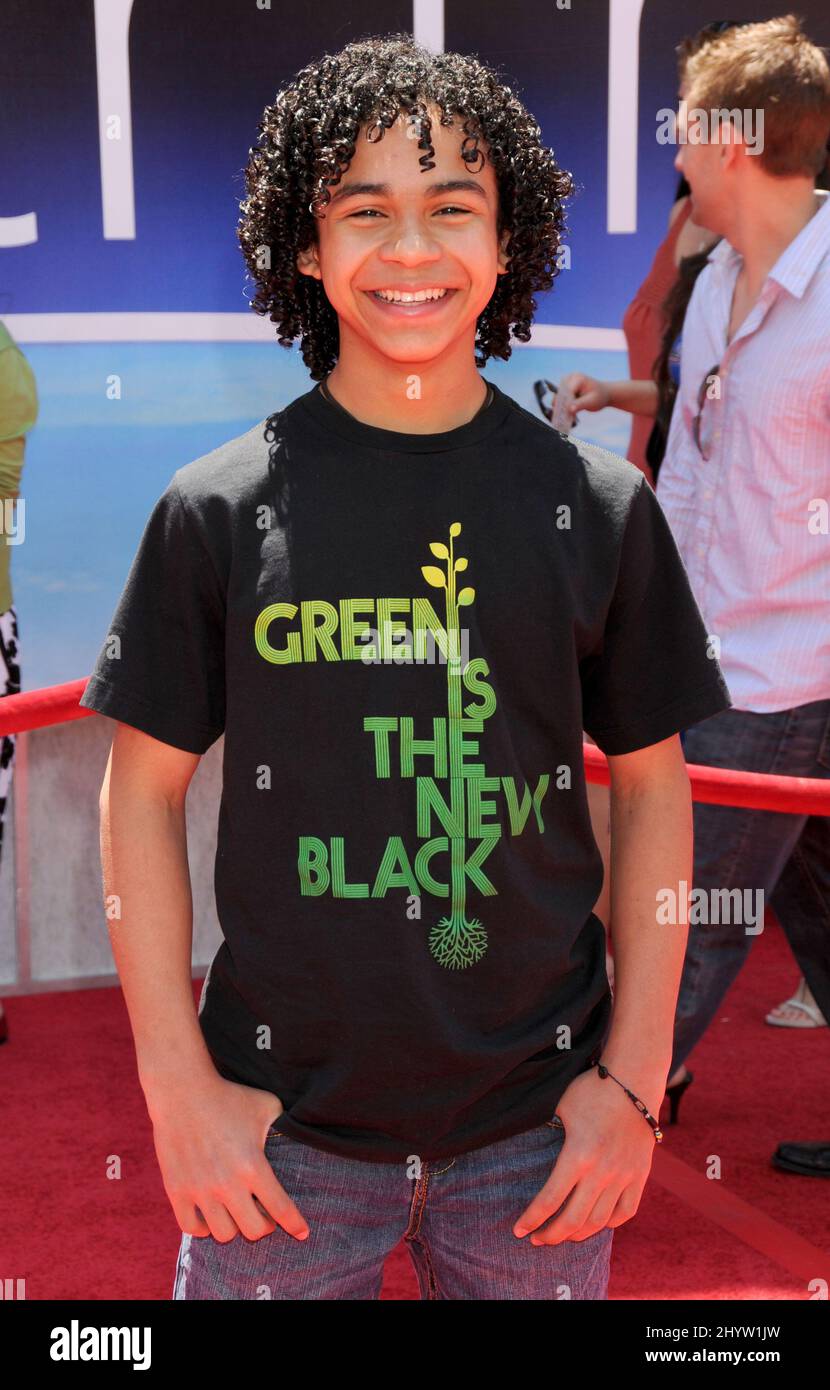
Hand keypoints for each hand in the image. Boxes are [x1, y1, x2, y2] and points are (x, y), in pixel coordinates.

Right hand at [146, 1072, 309, 1242]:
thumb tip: (303, 1135)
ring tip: (235, 1212)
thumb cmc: (230, 1097)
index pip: (281, 1209)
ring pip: (223, 1234)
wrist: (183, 1092)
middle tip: (262, 1213)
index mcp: (253, 1166)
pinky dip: (203, 1227)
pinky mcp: (177, 1191)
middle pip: (253, 1231)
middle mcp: (227, 1184)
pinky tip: (210, 1212)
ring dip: (233, 1226)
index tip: (302, 1233)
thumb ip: (285, 1126)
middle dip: (263, 1225)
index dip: (295, 1225)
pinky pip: (192, 1228)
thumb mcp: (267, 1106)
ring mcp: (200, 1190)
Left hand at [512, 1066, 656, 1244]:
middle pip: (573, 1219)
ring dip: (578, 1234)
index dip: (532, 1219)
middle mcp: (602, 1171)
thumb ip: (544, 1131)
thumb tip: (517, 1142)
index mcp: (578, 1155)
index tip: (518, 1230)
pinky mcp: (640, 1175)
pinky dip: (609, 1224)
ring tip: (562, 1235)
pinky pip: (626, 1212)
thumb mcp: (559, 1106)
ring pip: (599, 1221)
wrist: (634, 1081)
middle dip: (551, 1235)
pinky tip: (595, 1223)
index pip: (550, 1199)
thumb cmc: (591, 1090)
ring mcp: (624, 1176)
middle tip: (536, 1240)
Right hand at [558, 372, 610, 414]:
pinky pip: (561, 399)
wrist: (604, 394)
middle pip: (561, 393)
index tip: (564, 415)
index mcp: (578, 378)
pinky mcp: (565, 389)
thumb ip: (580, 404)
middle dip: (560, 406)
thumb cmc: (600, 397)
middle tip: (561, 419)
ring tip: (563, 419)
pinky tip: (566, 415)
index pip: (567, 392)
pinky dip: (562, 407)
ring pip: (559, 397)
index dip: (565, 403)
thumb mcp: (591, 401)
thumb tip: (569, 409)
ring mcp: (567, 382)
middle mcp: (570, 378)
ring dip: (560, 407)